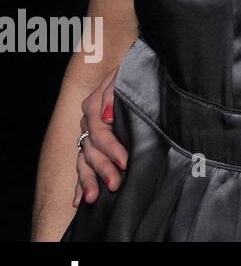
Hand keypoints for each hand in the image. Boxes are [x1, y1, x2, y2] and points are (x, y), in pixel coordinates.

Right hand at [73, 66, 126, 205]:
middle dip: (102, 169)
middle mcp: (88, 121)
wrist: (136, 65)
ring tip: (93, 198)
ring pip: (84, 160)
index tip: (126, 162)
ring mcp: (88, 132)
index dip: (112, 149)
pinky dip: (81, 182)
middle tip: (115, 184)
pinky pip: (83, 163)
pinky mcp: (93, 142)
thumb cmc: (134, 71)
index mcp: (94, 105)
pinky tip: (80, 200)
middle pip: (92, 150)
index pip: (101, 133)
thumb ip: (112, 94)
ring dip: (88, 180)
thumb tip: (106, 118)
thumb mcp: (124, 75)